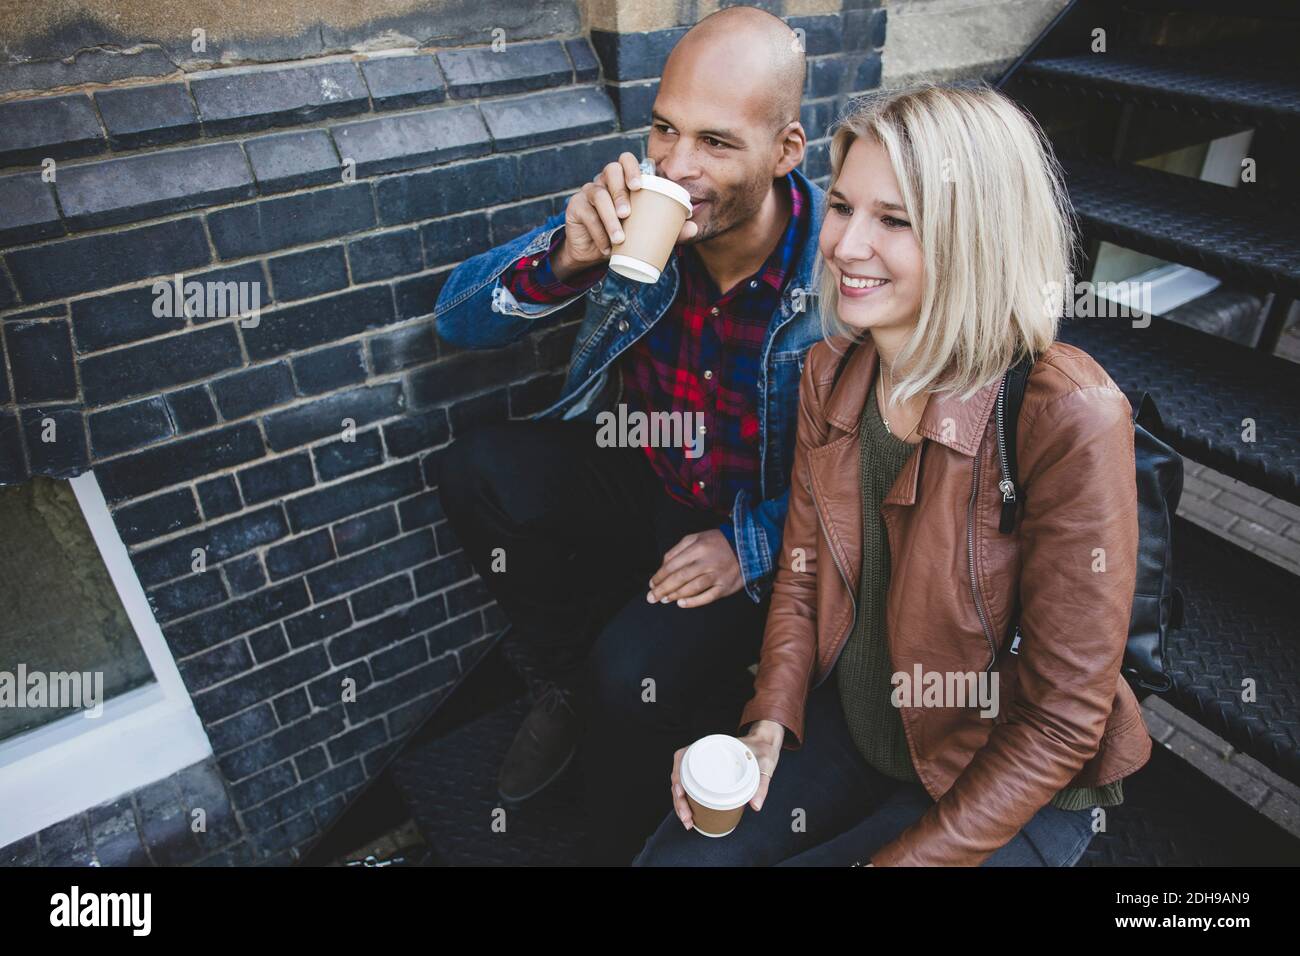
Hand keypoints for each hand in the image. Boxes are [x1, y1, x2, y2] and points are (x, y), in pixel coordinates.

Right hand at [553, 152, 697, 280]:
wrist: (594, 253)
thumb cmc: (623, 236)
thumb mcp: (645, 232)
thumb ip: (668, 229)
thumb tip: (694, 229)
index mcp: (623, 181)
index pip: (626, 160)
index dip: (632, 167)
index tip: (639, 186)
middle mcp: (605, 181)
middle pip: (610, 171)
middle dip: (620, 191)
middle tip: (627, 214)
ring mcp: (588, 192)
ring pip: (598, 194)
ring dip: (609, 217)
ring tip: (619, 237)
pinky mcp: (575, 207)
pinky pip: (586, 214)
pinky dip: (597, 232)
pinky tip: (606, 246)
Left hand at [647, 529, 743, 607]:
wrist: (747, 545)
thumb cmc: (717, 542)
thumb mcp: (696, 538)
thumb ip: (678, 550)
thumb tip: (663, 566)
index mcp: (697, 548)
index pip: (672, 564)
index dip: (659, 576)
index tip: (652, 584)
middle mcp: (706, 562)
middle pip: (679, 578)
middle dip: (662, 589)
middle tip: (651, 597)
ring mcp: (717, 575)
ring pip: (692, 588)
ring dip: (675, 595)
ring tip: (664, 600)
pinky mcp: (726, 586)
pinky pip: (708, 597)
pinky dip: (693, 602)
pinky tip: (681, 604)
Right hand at [670, 720, 783, 828]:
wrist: (763, 746)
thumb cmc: (760, 751)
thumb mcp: (764, 764)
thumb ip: (761, 784)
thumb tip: (755, 806)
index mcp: (710, 746)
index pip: (683, 757)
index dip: (677, 775)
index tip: (680, 793)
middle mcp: (701, 755)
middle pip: (679, 776)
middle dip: (678, 800)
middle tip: (687, 818)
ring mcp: (702, 766)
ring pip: (682, 784)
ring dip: (680, 804)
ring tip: (688, 821)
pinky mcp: (706, 776)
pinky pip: (690, 787)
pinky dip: (687, 802)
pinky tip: (690, 816)